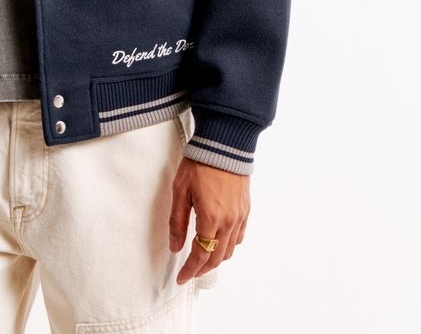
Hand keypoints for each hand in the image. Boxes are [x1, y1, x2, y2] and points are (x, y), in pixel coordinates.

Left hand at [168, 157, 250, 284]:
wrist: (224, 144)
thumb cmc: (200, 163)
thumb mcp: (180, 190)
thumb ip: (177, 221)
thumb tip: (175, 246)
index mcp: (211, 218)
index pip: (201, 254)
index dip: (190, 270)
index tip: (182, 277)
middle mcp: (229, 221)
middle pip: (217, 257)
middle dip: (202, 269)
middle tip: (190, 272)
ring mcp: (240, 216)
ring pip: (230, 249)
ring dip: (216, 258)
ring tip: (202, 259)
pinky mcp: (245, 209)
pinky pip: (239, 236)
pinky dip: (229, 246)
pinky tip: (219, 242)